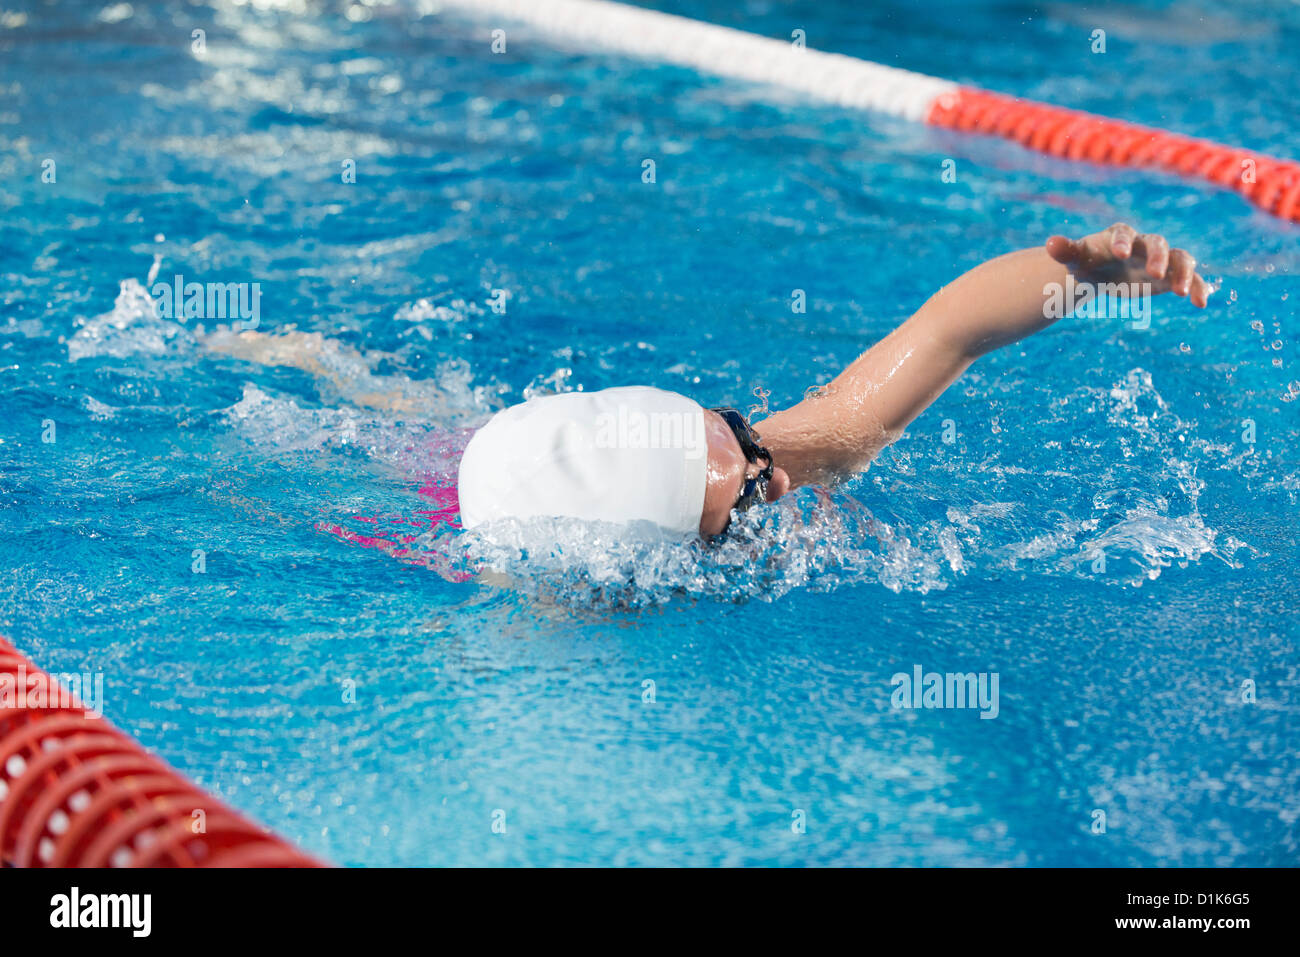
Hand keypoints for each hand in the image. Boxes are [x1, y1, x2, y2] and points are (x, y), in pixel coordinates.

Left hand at [1045, 222, 1211, 307]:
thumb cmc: (1087, 262)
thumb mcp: (1074, 258)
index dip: (1122, 241)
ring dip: (1184, 273)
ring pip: (1180, 258)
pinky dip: (1199, 287)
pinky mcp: (1172, 275)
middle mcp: (1144, 244)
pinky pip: (1191, 278)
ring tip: (1182, 293)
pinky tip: (1201, 303)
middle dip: (1158, 258)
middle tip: (1155, 275)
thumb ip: (1064, 250)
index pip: (1123, 233)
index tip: (1120, 254)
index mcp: (1118, 236)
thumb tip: (1050, 244)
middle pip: (1157, 243)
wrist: (1102, 271)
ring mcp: (1161, 258)